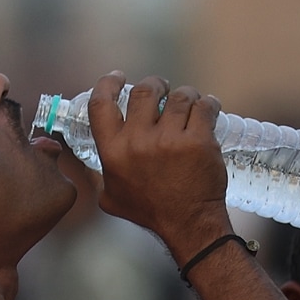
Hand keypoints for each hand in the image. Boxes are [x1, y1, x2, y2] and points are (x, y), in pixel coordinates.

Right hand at [86, 73, 232, 253]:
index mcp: (113, 151)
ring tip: (189, 101)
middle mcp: (138, 142)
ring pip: (179, 96)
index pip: (101, 104)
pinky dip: (207, 104)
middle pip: (144, 91)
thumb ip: (100, 175)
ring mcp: (170, 140)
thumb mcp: (110, 196)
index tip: (117, 76)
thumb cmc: (149, 211)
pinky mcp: (199, 140)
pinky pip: (203, 107)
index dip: (108, 83)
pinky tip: (207, 108)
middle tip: (163, 88)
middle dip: (156, 83)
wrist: (188, 223)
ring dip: (185, 94)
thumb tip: (91, 163)